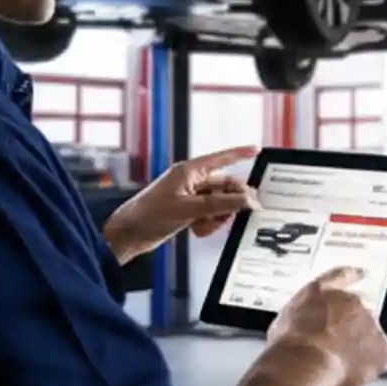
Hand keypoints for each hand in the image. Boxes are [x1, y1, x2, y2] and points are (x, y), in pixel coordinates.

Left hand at [104, 145, 261, 262]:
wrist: (129, 235)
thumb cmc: (150, 215)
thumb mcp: (189, 209)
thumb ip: (221, 205)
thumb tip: (248, 200)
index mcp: (190, 171)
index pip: (221, 159)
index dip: (240, 153)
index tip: (257, 150)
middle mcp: (191, 181)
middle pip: (224, 186)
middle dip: (231, 202)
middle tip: (241, 213)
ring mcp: (189, 197)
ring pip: (219, 203)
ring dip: (218, 217)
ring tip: (205, 227)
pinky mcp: (187, 211)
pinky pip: (210, 215)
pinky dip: (209, 224)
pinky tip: (198, 231)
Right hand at [266, 266, 386, 385]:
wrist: (305, 361)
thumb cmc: (291, 343)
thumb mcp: (287, 318)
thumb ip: (304, 315)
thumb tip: (306, 325)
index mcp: (324, 291)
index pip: (341, 276)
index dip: (351, 275)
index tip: (361, 273)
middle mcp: (351, 301)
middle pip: (359, 311)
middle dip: (351, 326)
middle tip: (335, 348)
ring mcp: (369, 324)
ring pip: (368, 336)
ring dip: (358, 348)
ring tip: (336, 367)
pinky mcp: (381, 348)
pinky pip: (378, 358)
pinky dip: (368, 366)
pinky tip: (349, 374)